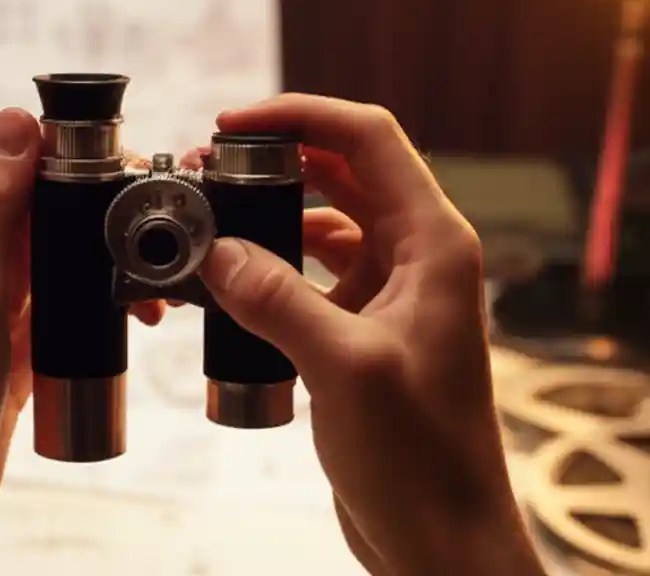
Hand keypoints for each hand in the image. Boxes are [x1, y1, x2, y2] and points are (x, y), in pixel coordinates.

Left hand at [0, 109, 159, 575]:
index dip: (81, 161)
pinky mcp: (9, 364)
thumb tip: (16, 120)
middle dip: (106, 223)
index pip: (23, 169)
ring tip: (152, 301)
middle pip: (51, 218)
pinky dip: (96, 323)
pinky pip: (62, 325)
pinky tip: (125, 333)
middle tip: (155, 249)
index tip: (134, 174)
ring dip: (108, 276)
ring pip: (63, 272)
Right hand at [197, 94, 541, 575]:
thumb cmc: (423, 459)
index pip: (369, 139)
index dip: (303, 115)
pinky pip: (311, 276)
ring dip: (269, 214)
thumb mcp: (344, 368)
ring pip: (322, 223)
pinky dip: (270, 269)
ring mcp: (390, 294)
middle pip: (342, 172)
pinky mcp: (364, 331)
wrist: (441, 537)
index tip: (236, 123)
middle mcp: (416, 258)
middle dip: (275, 161)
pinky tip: (230, 282)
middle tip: (208, 168)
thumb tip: (217, 250)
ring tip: (209, 221)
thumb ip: (276, 300)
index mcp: (434, 245)